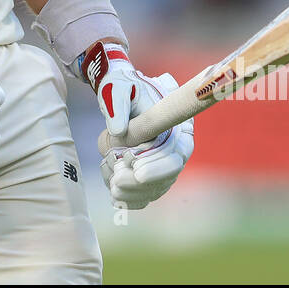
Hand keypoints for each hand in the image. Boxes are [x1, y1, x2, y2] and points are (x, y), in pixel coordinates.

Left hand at [80, 42, 193, 208]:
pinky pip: (143, 195)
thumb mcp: (118, 90)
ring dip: (131, 191)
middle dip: (139, 183)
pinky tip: (115, 196)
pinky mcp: (147, 175)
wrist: (116, 94)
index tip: (137, 171)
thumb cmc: (122, 88)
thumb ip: (118, 107)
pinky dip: (129, 198)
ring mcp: (162, 165)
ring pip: (153, 189)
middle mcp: (174, 150)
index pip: (176, 155)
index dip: (160, 167)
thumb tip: (118, 131)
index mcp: (176, 128)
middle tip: (116, 179)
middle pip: (166, 177)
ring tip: (112, 180)